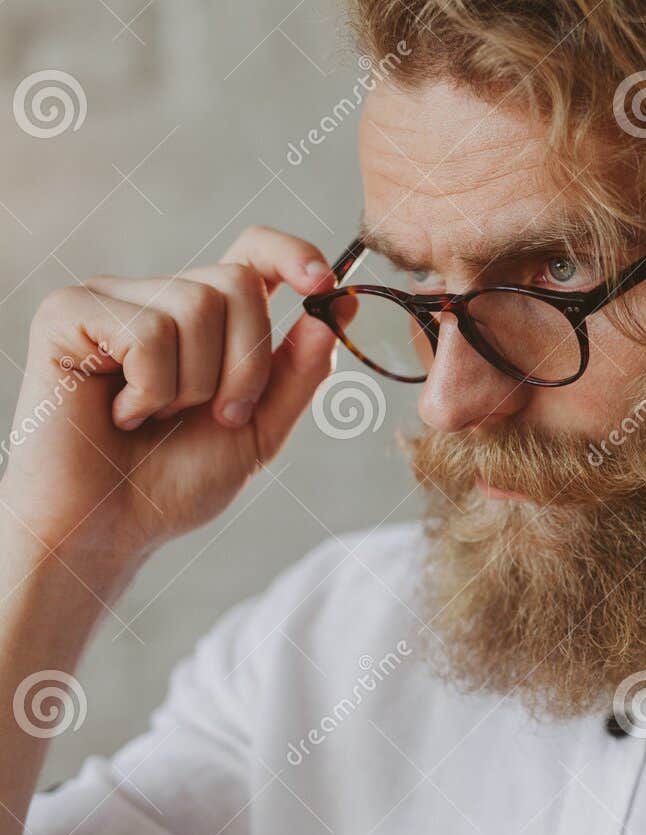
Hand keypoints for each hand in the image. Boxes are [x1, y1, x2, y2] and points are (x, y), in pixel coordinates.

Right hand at [0, 226, 338, 582]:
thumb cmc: (173, 482)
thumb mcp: (260, 429)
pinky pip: (148, 330)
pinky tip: (122, 415)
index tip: (324, 282)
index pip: (252, 253)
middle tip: (216, 415)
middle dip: (246, 363)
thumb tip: (337, 307)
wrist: (108, 529)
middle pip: (236, 282)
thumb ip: (300, 372)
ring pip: (195, 304)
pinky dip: (151, 388)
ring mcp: (109, 300)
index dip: (291, 254)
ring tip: (156, 418)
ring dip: (193, 385)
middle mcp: (156, 297)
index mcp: (204, 320)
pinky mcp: (68, 314)